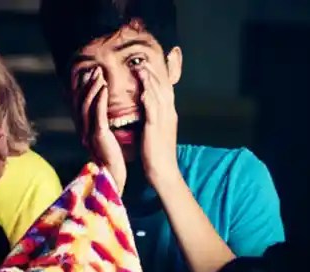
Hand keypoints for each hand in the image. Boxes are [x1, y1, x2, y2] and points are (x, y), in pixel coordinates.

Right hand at [75, 67, 127, 190]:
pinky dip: (100, 99)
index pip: (81, 104)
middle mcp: (84, 129)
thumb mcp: (104, 137)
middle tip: (95, 69)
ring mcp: (90, 132)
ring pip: (87, 105)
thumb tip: (103, 111)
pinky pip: (98, 114)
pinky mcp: (99, 135)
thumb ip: (101, 124)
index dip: (85, 88)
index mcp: (85, 129)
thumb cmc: (112, 157)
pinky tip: (105, 88)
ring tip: (100, 75)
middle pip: (81, 101)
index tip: (92, 74)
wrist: (113, 174)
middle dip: (88, 84)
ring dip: (93, 88)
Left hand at [136, 64, 179, 185]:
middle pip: (163, 87)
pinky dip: (148, 97)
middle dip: (153, 72)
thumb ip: (152, 118)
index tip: (149, 64)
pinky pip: (152, 108)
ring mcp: (164, 120)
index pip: (166, 89)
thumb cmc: (157, 155)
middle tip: (142, 60)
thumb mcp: (156, 131)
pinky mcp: (156, 127)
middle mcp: (169, 113)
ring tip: (140, 68)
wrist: (163, 171)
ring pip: (158, 94)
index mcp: (169, 114)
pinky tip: (142, 90)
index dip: (158, 76)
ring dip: (149, 80)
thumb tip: (144, 108)